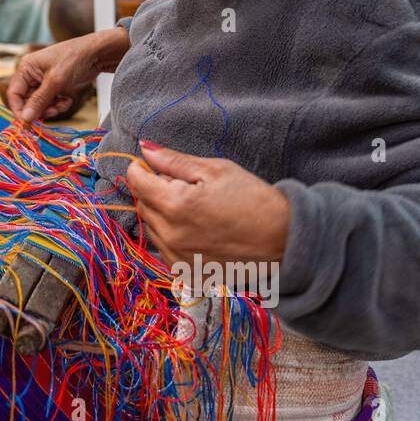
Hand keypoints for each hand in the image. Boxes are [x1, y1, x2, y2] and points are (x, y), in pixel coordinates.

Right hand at [5, 28, 128, 121]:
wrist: (97, 54)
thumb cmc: (74, 59)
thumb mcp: (55, 81)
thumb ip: (39, 101)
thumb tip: (25, 119)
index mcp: (25, 68)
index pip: (14, 94)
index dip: (19, 110)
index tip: (27, 123)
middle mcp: (31, 75)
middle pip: (27, 101)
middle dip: (39, 109)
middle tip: (52, 112)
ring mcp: (43, 81)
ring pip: (39, 104)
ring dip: (50, 108)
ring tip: (62, 104)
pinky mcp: (54, 87)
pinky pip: (50, 103)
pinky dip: (58, 105)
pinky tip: (67, 100)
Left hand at [126, 143, 289, 281]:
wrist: (283, 240)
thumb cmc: (252, 200)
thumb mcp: (215, 170)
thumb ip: (174, 161)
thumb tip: (145, 149)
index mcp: (175, 205)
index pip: (136, 181)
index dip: (143, 168)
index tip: (156, 166)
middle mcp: (170, 235)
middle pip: (142, 204)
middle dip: (155, 191)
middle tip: (186, 187)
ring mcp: (176, 256)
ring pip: (151, 227)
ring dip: (162, 214)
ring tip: (195, 209)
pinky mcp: (185, 271)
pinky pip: (163, 248)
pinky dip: (172, 236)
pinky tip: (197, 229)